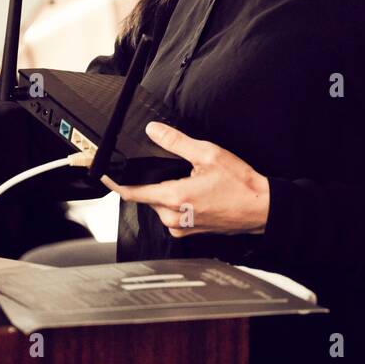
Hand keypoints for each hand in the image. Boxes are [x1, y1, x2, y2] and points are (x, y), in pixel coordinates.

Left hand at [100, 121, 269, 237]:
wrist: (261, 208)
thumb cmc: (240, 184)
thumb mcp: (207, 154)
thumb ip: (176, 142)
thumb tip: (154, 131)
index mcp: (175, 198)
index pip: (133, 193)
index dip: (115, 184)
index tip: (103, 176)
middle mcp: (175, 217)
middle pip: (147, 197)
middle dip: (154, 182)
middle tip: (176, 170)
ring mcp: (182, 227)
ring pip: (160, 207)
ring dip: (167, 193)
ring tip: (193, 182)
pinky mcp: (191, 232)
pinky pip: (173, 216)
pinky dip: (178, 204)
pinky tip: (197, 195)